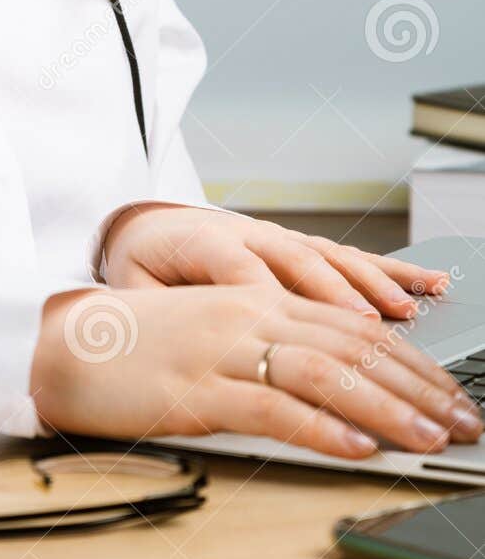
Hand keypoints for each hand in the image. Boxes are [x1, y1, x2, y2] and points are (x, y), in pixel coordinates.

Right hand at [30, 283, 482, 458]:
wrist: (64, 343)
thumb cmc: (136, 346)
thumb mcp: (211, 336)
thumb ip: (267, 351)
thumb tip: (333, 390)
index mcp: (256, 301)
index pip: (353, 330)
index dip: (411, 363)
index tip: (450, 395)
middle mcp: (249, 315)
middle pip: (353, 347)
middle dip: (419, 387)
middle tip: (464, 421)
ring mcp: (224, 349)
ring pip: (326, 373)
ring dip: (388, 408)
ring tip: (429, 436)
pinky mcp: (198, 388)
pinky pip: (272, 407)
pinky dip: (321, 428)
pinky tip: (355, 446)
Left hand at [104, 203, 449, 320]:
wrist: (149, 228)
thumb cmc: (144, 267)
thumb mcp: (133, 287)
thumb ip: (153, 306)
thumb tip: (165, 330)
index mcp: (203, 241)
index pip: (241, 270)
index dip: (269, 298)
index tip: (296, 329)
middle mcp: (250, 234)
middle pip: (300, 264)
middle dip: (339, 298)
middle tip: (373, 330)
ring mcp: (281, 238)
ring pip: (333, 260)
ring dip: (374, 287)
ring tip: (406, 313)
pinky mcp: (302, 248)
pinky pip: (350, 258)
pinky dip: (390, 271)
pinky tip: (426, 284)